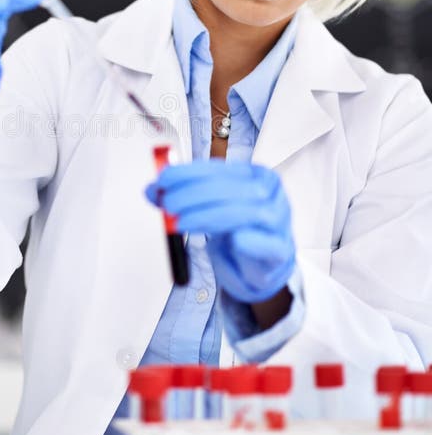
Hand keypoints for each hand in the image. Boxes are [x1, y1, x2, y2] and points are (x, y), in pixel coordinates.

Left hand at [145, 160, 295, 302]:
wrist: (263, 266)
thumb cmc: (238, 231)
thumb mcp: (207, 209)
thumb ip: (182, 199)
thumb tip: (152, 190)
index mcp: (253, 175)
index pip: (219, 168)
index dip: (188, 173)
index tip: (163, 180)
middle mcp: (270, 192)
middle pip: (232, 188)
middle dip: (194, 194)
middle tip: (168, 204)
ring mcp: (278, 220)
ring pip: (246, 212)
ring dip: (209, 216)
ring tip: (182, 223)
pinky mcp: (280, 250)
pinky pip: (268, 244)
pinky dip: (250, 241)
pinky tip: (233, 239)